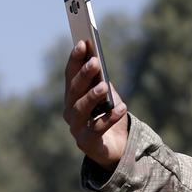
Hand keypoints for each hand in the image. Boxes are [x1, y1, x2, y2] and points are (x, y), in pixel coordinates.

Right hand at [62, 40, 128, 169]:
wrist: (116, 148)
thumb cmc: (109, 117)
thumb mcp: (108, 97)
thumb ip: (101, 83)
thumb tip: (98, 65)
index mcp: (73, 97)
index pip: (70, 75)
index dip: (75, 59)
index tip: (83, 43)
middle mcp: (70, 111)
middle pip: (74, 90)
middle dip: (83, 74)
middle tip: (95, 61)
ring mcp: (76, 128)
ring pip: (81, 109)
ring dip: (93, 95)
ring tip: (104, 85)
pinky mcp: (86, 143)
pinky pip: (98, 128)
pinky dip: (110, 117)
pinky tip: (121, 108)